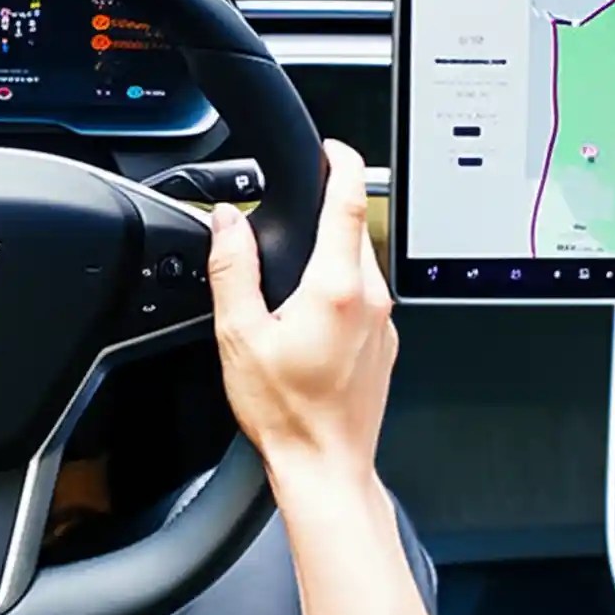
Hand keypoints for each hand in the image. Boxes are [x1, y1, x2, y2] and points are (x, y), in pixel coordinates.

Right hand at [208, 142, 429, 614]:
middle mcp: (372, 299)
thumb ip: (233, 268)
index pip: (349, 202)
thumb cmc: (286, 411)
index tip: (331, 148)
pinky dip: (340, 295)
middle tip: (287, 229)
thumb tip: (228, 222)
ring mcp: (385, 323)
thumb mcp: (238, 334)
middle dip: (325, 219)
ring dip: (330, 261)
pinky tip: (308, 325)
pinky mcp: (387, 344)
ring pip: (359, 267)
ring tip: (290, 288)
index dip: (341, 163)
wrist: (326, 465)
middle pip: (353, 233)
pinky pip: (365, 301)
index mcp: (336, 287)